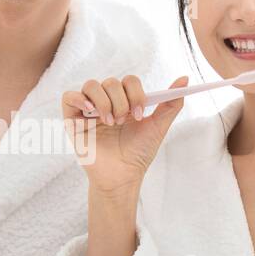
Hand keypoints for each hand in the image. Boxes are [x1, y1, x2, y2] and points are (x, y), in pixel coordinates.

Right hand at [60, 75, 189, 196]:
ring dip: (104, 102)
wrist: (122, 176)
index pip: (128, 81)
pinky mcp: (72, 120)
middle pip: (110, 82)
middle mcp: (106, 102)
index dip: (135, 93)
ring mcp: (88, 110)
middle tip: (123, 121)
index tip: (139, 115)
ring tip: (109, 122)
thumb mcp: (159, 126)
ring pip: (91, 85)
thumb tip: (185, 79)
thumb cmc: (138, 153)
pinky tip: (91, 112)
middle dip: (121, 101)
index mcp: (125, 101)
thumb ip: (172, 103)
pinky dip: (79, 99)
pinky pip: (69, 97)